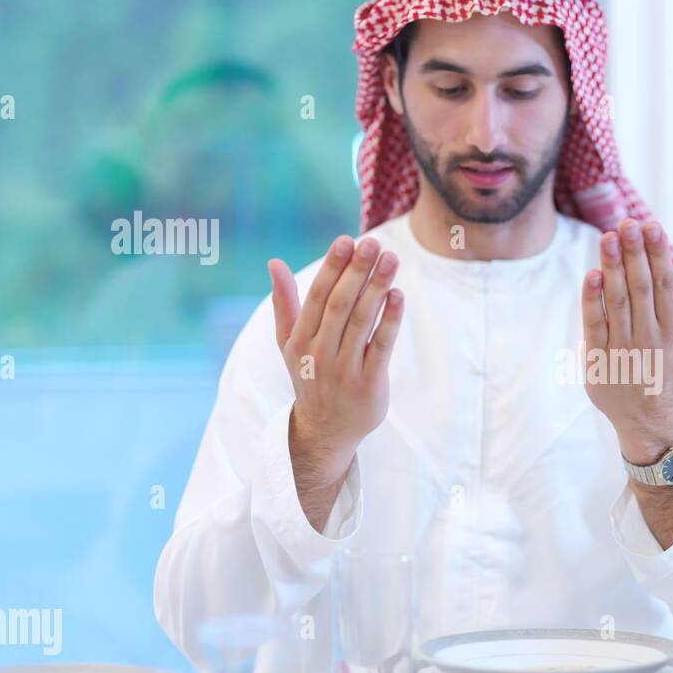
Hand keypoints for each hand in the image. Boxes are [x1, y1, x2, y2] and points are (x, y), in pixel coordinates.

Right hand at [268, 235, 403, 486]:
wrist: (326, 431)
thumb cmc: (311, 377)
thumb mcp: (291, 344)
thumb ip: (285, 303)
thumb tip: (274, 262)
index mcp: (300, 340)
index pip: (317, 297)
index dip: (332, 268)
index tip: (346, 241)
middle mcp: (319, 353)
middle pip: (341, 305)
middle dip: (357, 271)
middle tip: (373, 243)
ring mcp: (344, 370)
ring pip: (362, 322)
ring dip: (377, 287)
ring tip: (392, 260)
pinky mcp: (369, 384)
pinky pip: (382, 346)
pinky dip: (391, 320)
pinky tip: (398, 295)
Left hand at [581, 218, 672, 463]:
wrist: (647, 417)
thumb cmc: (669, 368)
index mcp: (672, 329)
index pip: (666, 284)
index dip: (658, 254)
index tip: (652, 225)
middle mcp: (649, 337)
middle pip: (641, 289)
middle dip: (635, 254)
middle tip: (628, 222)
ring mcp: (623, 348)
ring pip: (617, 302)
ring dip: (612, 268)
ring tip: (608, 237)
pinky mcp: (598, 359)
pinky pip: (594, 325)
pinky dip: (592, 300)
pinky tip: (591, 275)